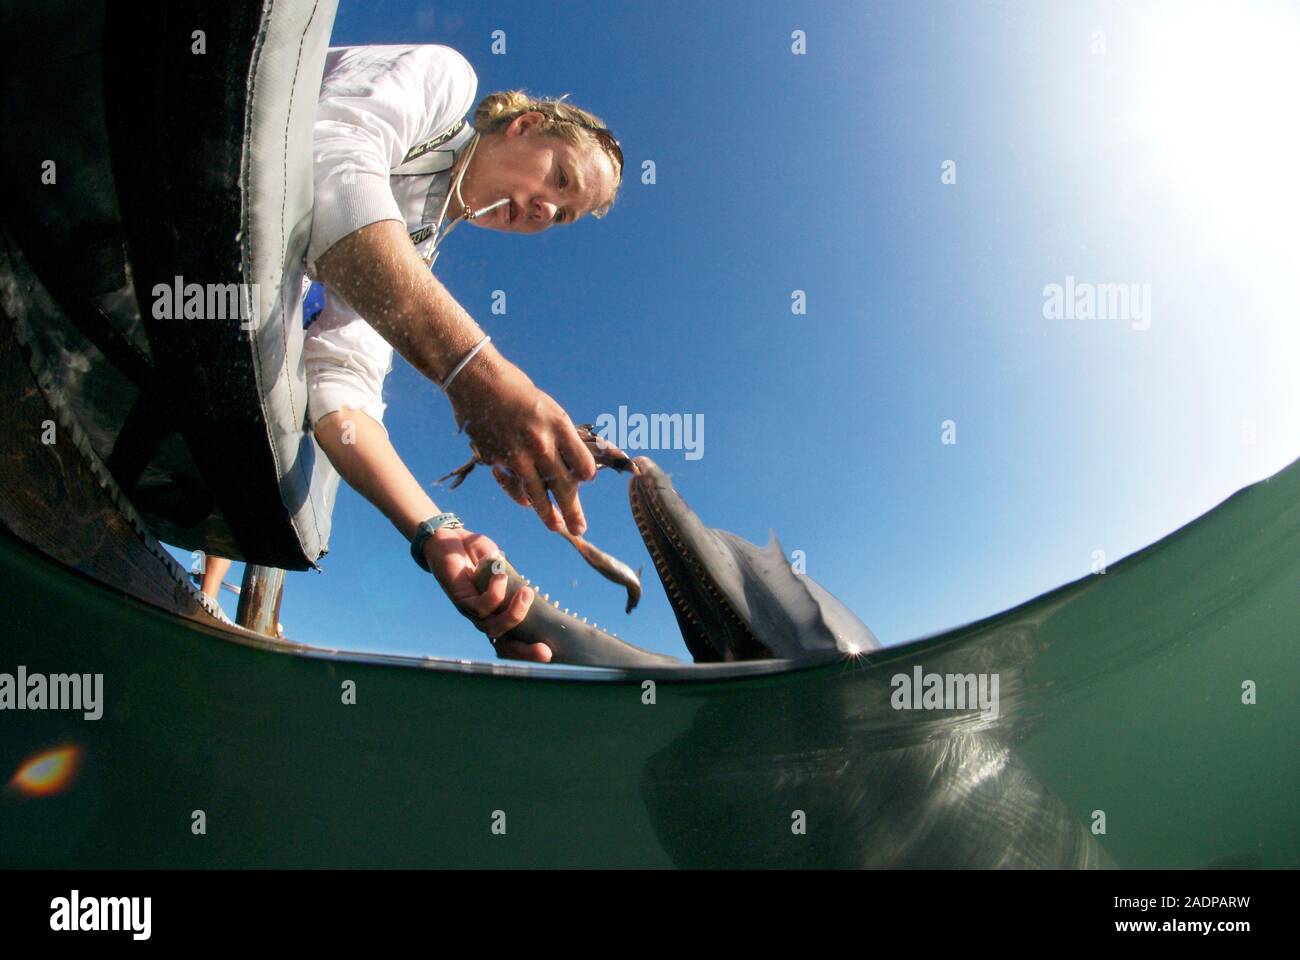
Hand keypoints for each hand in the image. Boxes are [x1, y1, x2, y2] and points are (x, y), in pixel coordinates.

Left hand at [421, 526, 551, 661]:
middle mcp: (484, 618)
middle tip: (544, 650)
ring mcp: (471, 611)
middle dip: (524, 652)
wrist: (450, 538)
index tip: (548, 652)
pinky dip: (495, 592)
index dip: (528, 652)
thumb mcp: (503, 567)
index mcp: (496, 614)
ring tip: (527, 592)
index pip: (512, 643)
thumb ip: (515, 580)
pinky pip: (480, 606)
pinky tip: (500, 575)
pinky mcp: (461, 599)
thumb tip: (529, 591)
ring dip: (514, 613)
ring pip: (493, 627)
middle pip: (503, 646)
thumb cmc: (479, 554)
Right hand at [446, 353, 595, 534]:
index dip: (586, 474)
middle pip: (564, 485)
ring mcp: (517, 454)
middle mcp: (540, 442)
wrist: (478, 381)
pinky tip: (529, 505)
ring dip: (549, 514)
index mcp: (559, 426)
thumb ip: (561, 438)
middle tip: (580, 528)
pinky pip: (513, 486)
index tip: (586, 478)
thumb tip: (574, 469)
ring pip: (538, 493)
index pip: (583, 465)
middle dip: (573, 511)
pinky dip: (521, 497)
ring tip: (558, 527)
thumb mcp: (550, 409)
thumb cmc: (519, 393)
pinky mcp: (496, 460)